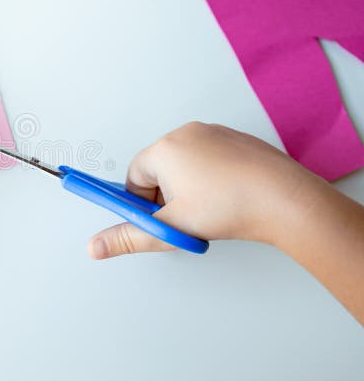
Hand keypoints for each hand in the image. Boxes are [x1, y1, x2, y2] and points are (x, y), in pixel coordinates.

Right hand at [88, 122, 331, 258]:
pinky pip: (211, 158)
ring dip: (189, 188)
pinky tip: (228, 198)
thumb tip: (95, 247)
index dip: (144, 203)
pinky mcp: (236, 139)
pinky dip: (213, 178)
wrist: (285, 200)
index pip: (134, 176)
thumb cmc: (231, 207)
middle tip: (186, 217)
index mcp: (163, 149)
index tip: (158, 218)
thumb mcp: (171, 228)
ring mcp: (213, 133)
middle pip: (159, 169)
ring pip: (186, 165)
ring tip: (211, 210)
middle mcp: (185, 133)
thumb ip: (128, 237)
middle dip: (167, 195)